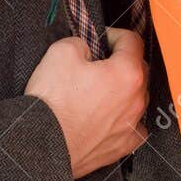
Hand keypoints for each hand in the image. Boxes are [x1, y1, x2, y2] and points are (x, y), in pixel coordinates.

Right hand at [24, 26, 148, 178]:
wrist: (42, 145)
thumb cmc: (53, 103)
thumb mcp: (61, 51)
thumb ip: (81, 42)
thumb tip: (86, 48)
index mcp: (127, 73)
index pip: (133, 41)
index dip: (115, 34)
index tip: (102, 38)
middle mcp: (136, 100)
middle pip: (138, 69)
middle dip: (120, 62)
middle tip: (97, 63)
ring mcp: (132, 125)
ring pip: (136, 98)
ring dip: (122, 90)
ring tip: (97, 91)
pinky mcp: (122, 146)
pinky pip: (132, 126)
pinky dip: (122, 119)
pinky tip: (106, 116)